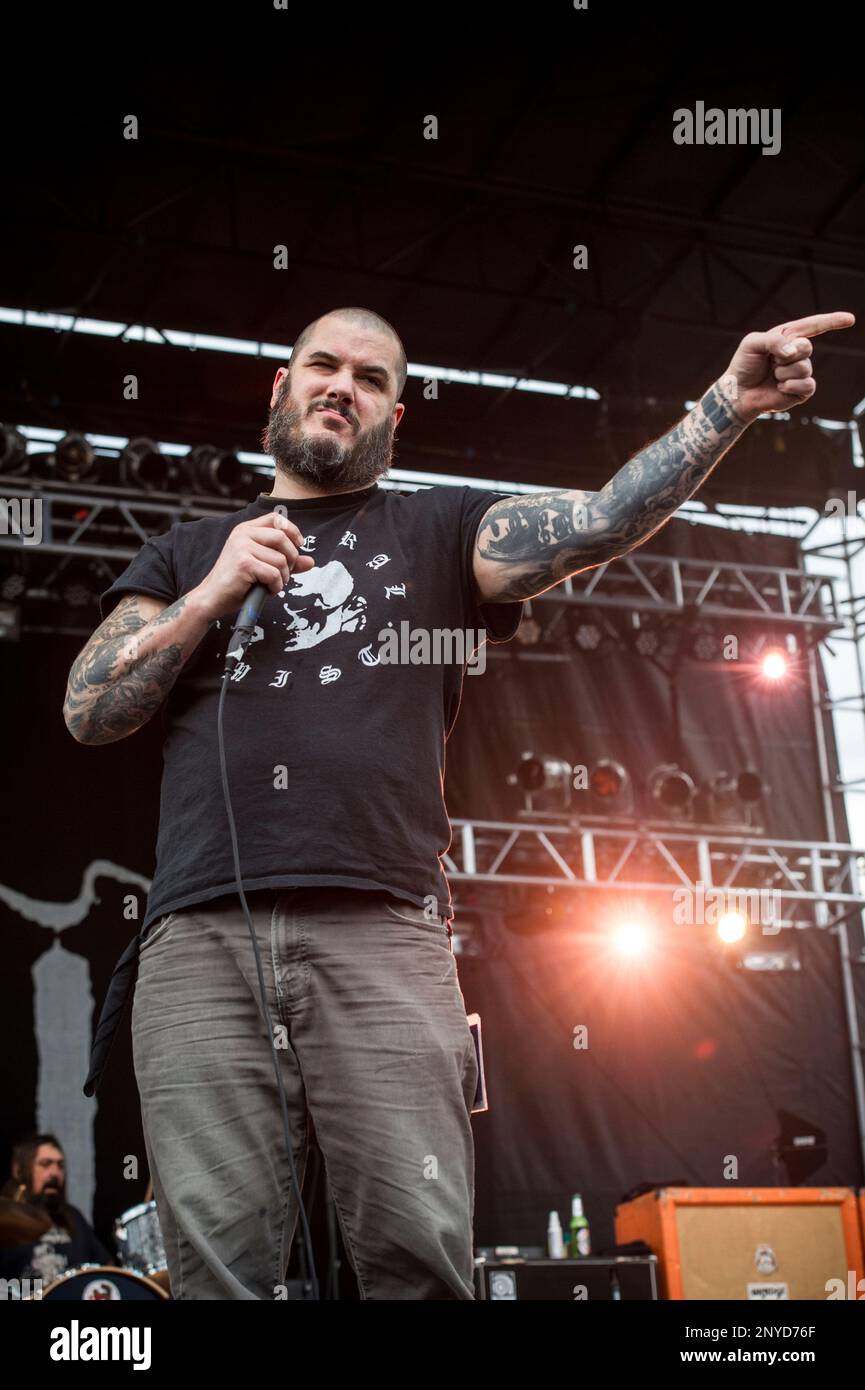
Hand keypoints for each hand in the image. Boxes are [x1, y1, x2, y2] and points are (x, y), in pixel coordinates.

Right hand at [192, 511, 315, 620]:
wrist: (213, 598)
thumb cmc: (237, 582)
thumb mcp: (263, 567)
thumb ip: (286, 561)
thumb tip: (310, 561)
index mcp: (246, 530)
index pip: (276, 518)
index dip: (292, 530)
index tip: (298, 546)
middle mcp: (242, 534)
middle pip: (282, 537)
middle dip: (291, 558)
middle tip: (286, 573)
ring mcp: (242, 547)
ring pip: (280, 559)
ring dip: (283, 577)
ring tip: (273, 585)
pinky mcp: (243, 563)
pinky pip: (274, 574)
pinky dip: (276, 586)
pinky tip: (267, 590)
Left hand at [721, 310, 854, 421]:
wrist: (738, 393)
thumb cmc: (744, 365)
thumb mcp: (752, 343)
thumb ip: (774, 340)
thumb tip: (794, 352)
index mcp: (787, 337)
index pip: (813, 326)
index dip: (832, 321)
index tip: (850, 319)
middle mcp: (796, 353)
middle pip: (806, 347)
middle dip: (787, 354)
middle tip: (772, 361)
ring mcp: (800, 371)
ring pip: (804, 367)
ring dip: (783, 372)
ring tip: (772, 376)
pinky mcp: (801, 390)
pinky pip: (808, 384)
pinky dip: (790, 386)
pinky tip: (780, 388)